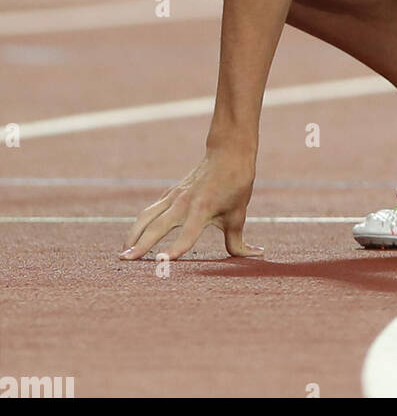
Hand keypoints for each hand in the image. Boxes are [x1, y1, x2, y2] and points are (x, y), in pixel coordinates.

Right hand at [119, 151, 262, 260]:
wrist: (228, 153)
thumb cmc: (236, 184)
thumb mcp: (239, 214)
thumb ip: (238, 241)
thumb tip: (255, 255)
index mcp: (203, 209)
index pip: (187, 234)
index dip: (175, 249)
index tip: (162, 261)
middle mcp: (184, 203)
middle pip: (157, 226)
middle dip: (140, 244)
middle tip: (126, 260)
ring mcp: (174, 197)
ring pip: (147, 216)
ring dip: (133, 234)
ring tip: (123, 253)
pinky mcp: (170, 194)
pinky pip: (151, 210)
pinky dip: (140, 224)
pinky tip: (134, 237)